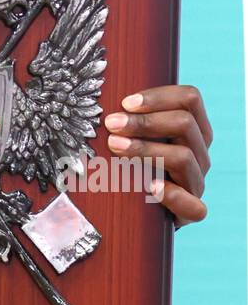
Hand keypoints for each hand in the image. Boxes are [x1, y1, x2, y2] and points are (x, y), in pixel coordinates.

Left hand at [103, 85, 212, 228]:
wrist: (138, 207)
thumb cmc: (130, 161)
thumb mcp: (134, 134)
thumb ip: (131, 116)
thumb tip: (105, 93)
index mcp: (192, 128)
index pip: (190, 99)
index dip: (158, 97)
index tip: (125, 103)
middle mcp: (200, 152)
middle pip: (185, 123)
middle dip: (145, 122)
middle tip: (111, 124)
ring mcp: (197, 181)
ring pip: (184, 157)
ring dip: (147, 150)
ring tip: (115, 147)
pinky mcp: (191, 211)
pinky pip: (195, 206)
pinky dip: (173, 195)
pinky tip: (151, 188)